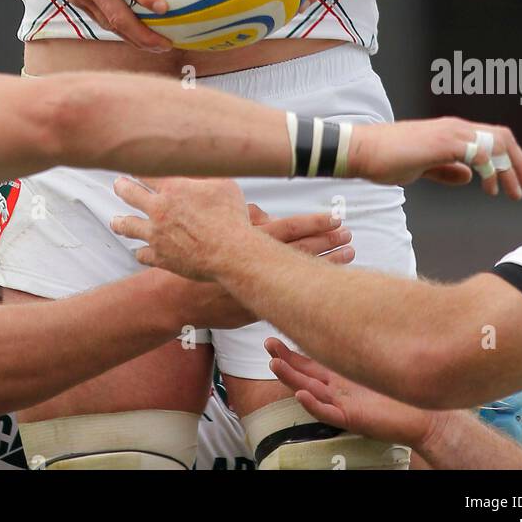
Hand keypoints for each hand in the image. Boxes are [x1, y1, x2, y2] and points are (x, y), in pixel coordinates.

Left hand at [112, 176, 249, 279]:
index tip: (134, 168)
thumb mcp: (223, 183)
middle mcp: (159, 210)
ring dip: (120, 222)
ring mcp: (156, 235)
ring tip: (116, 221)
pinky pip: (142, 254)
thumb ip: (203, 174)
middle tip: (118, 185)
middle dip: (121, 187)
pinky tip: (140, 251)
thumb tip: (194, 165)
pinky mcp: (160, 257)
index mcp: (172, 189)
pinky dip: (140, 252)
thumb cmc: (231, 218)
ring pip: (128, 226)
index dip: (138, 169)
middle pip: (129, 194)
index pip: (146, 174)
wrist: (231, 253)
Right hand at [178, 205, 354, 327]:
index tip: (336, 217)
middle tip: (349, 234)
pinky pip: (285, 301)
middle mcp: (255, 267)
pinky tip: (323, 287)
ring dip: (323, 264)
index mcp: (246, 243)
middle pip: (299, 252)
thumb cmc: (190, 259)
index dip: (314, 224)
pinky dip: (305, 292)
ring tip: (348, 254)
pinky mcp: (253, 310)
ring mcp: (256, 291)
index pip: (288, 230)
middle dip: (326, 242)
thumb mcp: (211, 233)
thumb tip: (263, 212)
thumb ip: (241, 222)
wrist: (173, 298)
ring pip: (296, 275)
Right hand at [266, 339, 436, 449]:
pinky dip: (313, 405)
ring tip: (275, 365)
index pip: (308, 359)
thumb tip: (356, 301)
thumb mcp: (377, 356)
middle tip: (268, 346)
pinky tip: (301, 394)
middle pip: (303, 373)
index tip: (275, 333)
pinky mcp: (352, 418)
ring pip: (309, 391)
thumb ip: (363, 337)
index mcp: (338, 374)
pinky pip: (328, 412)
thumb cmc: (400, 386)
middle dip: (284, 360)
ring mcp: (342, 403)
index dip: (290, 348)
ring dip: (291, 378)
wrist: (423, 414)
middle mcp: (336, 388)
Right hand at [350, 117, 521, 199]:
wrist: (363, 150)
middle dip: (518, 163)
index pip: (492, 137)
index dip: (510, 157)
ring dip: (509, 169)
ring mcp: (450, 133)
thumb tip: (468, 176)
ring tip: (512, 192)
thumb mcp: (423, 167)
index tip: (518, 180)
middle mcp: (455, 127)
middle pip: (501, 137)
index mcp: (451, 131)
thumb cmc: (387, 158)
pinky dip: (490, 171)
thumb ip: (445, 170)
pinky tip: (489, 188)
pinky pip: (479, 153)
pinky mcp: (443, 143)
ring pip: (495, 143)